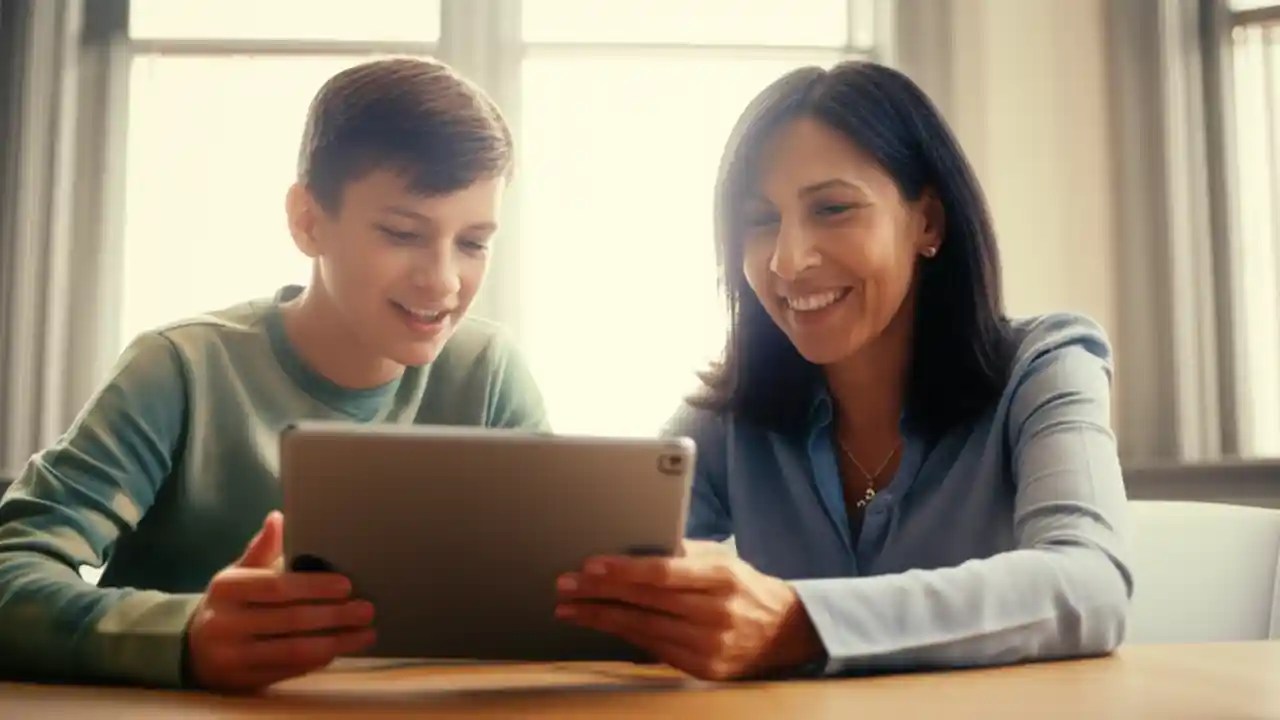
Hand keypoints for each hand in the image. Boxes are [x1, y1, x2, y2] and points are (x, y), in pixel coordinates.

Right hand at [185, 511, 375, 691]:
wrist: (192, 648)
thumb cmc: (229, 603)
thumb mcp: (237, 573)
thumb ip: (262, 549)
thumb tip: (278, 517)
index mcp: (227, 588)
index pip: (276, 586)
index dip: (314, 586)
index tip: (347, 585)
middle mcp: (226, 623)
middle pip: (290, 619)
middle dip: (334, 615)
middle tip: (366, 610)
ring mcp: (233, 656)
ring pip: (293, 650)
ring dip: (335, 642)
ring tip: (365, 633)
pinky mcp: (244, 681)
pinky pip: (289, 670)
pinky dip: (318, 660)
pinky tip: (341, 649)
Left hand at [555, 540, 823, 680]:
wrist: (784, 631)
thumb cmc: (744, 587)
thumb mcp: (722, 559)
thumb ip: (682, 552)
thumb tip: (635, 543)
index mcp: (721, 579)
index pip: (664, 573)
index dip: (624, 570)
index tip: (591, 565)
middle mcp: (716, 614)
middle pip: (646, 602)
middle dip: (599, 592)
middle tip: (566, 585)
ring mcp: (709, 646)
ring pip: (643, 630)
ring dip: (600, 617)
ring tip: (569, 607)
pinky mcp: (702, 668)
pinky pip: (652, 649)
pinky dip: (623, 635)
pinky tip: (600, 625)